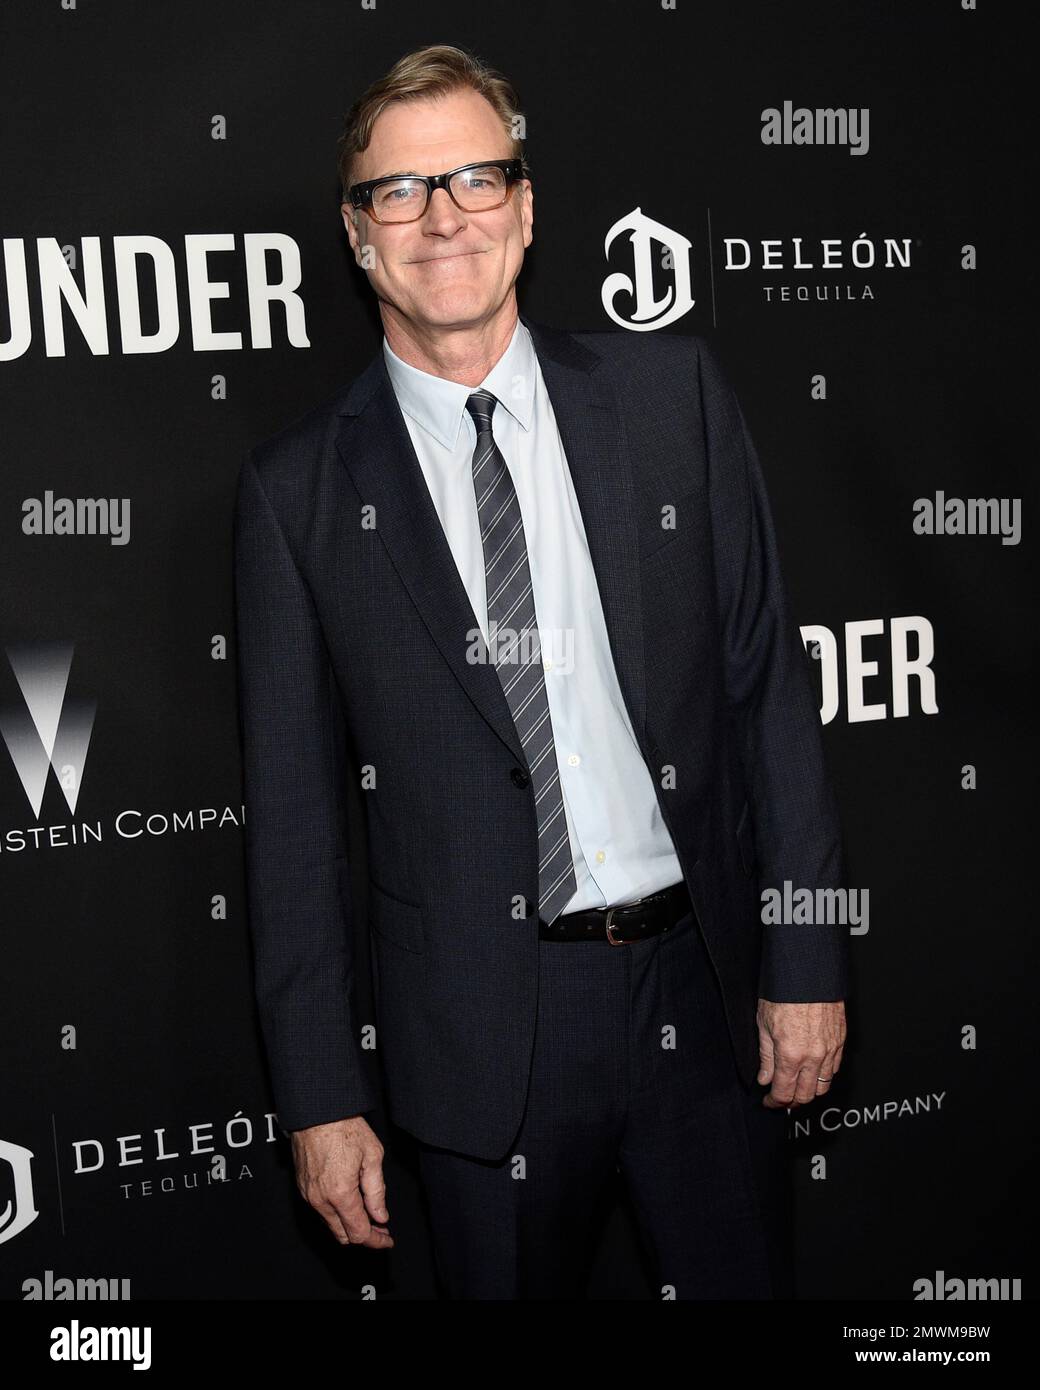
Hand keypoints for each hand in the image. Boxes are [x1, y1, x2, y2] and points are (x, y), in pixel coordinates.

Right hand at [290, 1115, 392, 1247]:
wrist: (316, 1111)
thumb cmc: (344, 1127)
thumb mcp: (372, 1155)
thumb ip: (376, 1191)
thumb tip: (380, 1215)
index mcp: (340, 1194)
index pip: (359, 1232)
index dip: (376, 1240)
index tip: (387, 1240)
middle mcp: (320, 1200)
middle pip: (343, 1236)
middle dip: (364, 1236)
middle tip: (381, 1228)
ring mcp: (309, 1195)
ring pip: (331, 1224)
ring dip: (349, 1224)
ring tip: (369, 1213)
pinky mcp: (302, 1187)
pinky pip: (321, 1210)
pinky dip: (337, 1213)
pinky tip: (350, 1201)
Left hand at [756, 999, 845, 1108]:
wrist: (808, 972)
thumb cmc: (784, 992)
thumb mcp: (763, 1023)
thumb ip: (765, 1056)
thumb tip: (765, 1078)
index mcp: (791, 1054)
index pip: (784, 1093)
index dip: (774, 1102)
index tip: (768, 1101)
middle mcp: (813, 1056)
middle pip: (806, 1096)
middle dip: (792, 1102)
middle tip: (781, 1098)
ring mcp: (830, 1050)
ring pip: (823, 1086)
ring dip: (809, 1091)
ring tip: (797, 1086)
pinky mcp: (841, 1040)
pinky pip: (835, 1069)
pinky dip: (824, 1076)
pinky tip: (813, 1071)